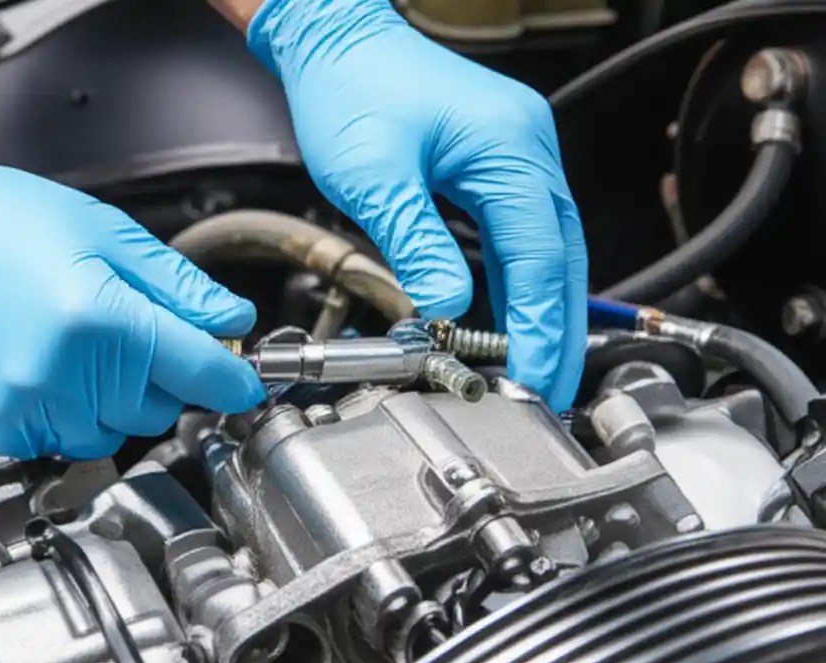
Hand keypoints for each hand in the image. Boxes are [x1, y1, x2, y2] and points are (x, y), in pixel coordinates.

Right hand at [0, 127, 264, 458]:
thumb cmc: (2, 223)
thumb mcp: (108, 235)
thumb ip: (178, 288)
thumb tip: (232, 321)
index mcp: (100, 318)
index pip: (199, 372)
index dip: (232, 377)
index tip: (244, 380)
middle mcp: (63, 373)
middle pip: (159, 408)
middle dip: (161, 376)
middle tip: (129, 329)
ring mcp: (26, 406)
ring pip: (114, 434)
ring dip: (114, 401)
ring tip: (80, 345)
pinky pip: (62, 442)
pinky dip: (68, 414)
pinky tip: (48, 367)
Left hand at [249, 0, 587, 408]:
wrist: (334, 38)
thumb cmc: (350, 89)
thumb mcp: (374, 178)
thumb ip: (415, 246)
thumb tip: (443, 310)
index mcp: (508, 148)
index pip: (538, 259)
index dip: (540, 328)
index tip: (537, 379)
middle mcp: (528, 146)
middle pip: (562, 257)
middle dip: (558, 330)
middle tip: (550, 390)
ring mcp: (519, 150)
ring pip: (549, 246)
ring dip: (543, 308)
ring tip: (535, 366)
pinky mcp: (499, 158)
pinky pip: (523, 229)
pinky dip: (521, 277)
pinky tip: (510, 314)